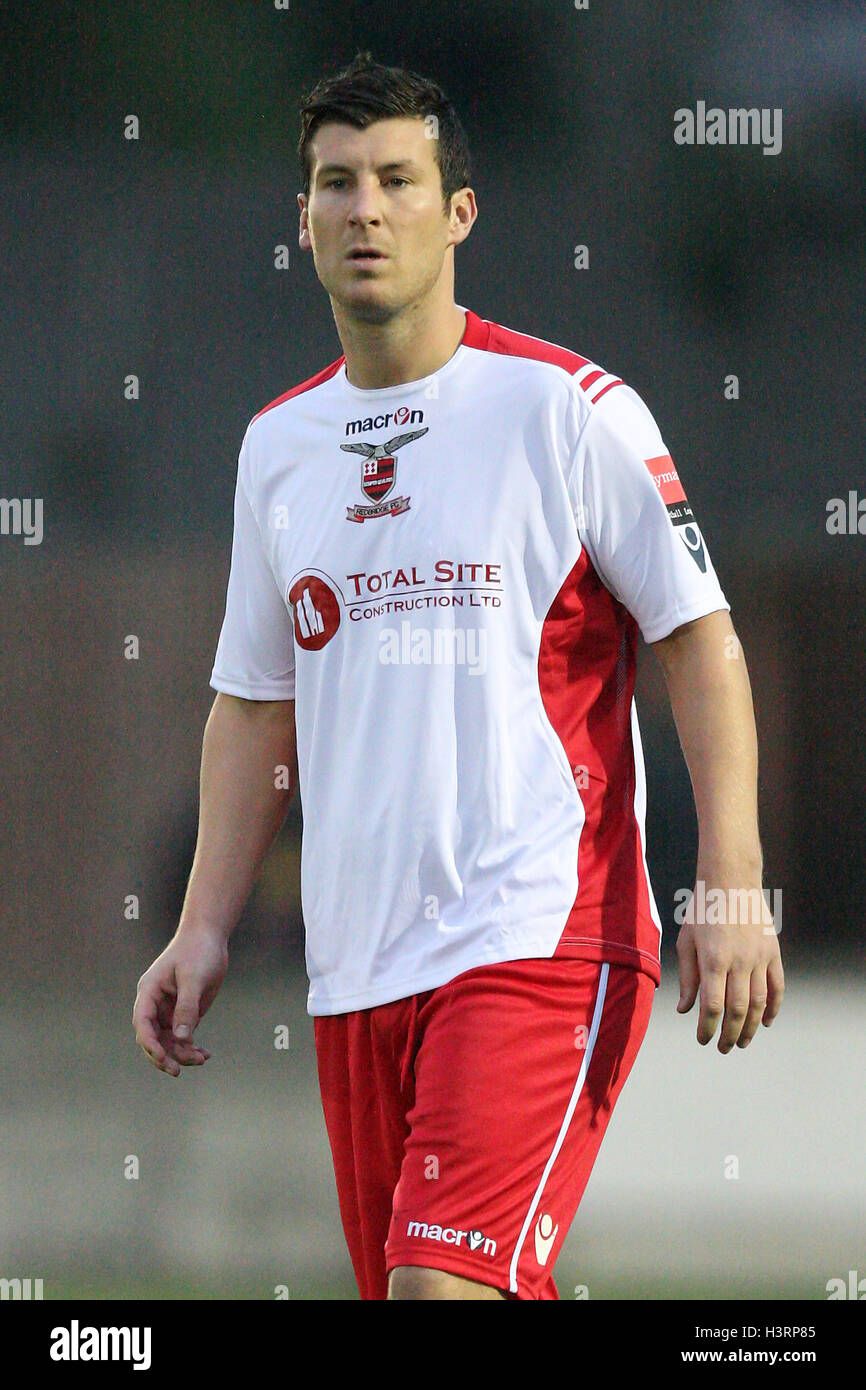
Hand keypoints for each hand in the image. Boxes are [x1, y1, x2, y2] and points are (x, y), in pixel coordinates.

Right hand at [132, 927, 228, 1076]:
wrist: (209, 937)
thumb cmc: (198, 951)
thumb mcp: (193, 978)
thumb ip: (187, 1007)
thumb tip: (182, 1038)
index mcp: (149, 992)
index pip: (142, 1024)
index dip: (150, 1044)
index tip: (164, 1059)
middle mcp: (155, 1004)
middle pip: (152, 1038)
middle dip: (164, 1056)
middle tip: (178, 1070)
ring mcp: (169, 1010)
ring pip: (168, 1041)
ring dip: (181, 1054)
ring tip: (201, 1059)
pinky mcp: (184, 1012)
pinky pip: (182, 1036)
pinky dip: (191, 1047)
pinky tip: (204, 1054)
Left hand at [676, 884, 783, 1052]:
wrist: (731, 881)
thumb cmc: (702, 911)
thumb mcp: (686, 941)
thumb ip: (688, 977)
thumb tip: (686, 1010)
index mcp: (713, 959)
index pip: (713, 1006)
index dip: (707, 1028)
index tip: (702, 1040)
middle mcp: (738, 961)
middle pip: (738, 1010)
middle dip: (730, 1035)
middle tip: (723, 1048)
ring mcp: (759, 957)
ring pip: (759, 1003)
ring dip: (752, 1027)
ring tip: (743, 1042)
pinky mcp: (773, 952)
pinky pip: (778, 986)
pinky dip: (774, 1007)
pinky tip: (767, 1021)